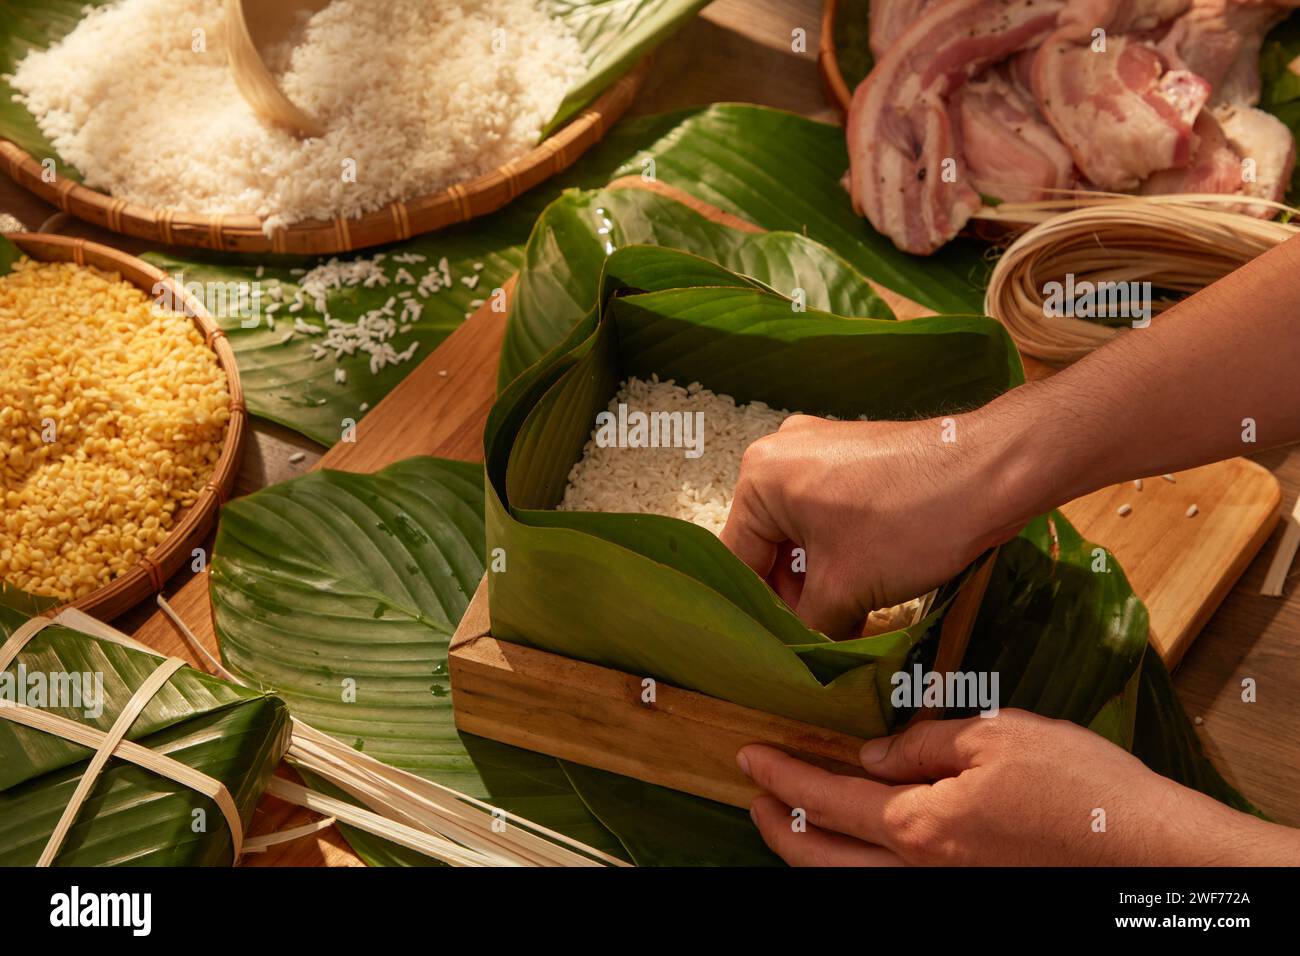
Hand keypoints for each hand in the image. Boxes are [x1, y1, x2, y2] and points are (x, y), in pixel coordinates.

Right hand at [720, 414, 1023, 637]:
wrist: (994, 473)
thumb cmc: (911, 522)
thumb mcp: (845, 589)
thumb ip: (805, 627)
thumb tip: (795, 659)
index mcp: (759, 476)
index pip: (739, 560)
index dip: (758, 613)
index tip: (777, 653)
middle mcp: (780, 452)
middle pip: (769, 546)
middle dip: (793, 598)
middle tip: (817, 644)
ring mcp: (820, 448)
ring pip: (802, 534)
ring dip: (820, 581)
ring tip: (846, 624)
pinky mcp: (856, 455)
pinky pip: (829, 513)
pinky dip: (841, 553)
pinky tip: (865, 591)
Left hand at [738, 709, 1291, 865]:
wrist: (1153, 858)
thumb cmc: (1083, 790)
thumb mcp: (1000, 736)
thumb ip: (925, 745)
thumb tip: (873, 755)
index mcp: (921, 826)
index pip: (829, 798)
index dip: (783, 777)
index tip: (751, 757)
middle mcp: (921, 874)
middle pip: (822, 859)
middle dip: (781, 827)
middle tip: (756, 798)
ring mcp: (944, 895)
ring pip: (850, 885)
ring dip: (810, 856)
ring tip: (791, 827)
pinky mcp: (970, 898)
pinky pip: (887, 889)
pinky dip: (856, 870)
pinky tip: (858, 851)